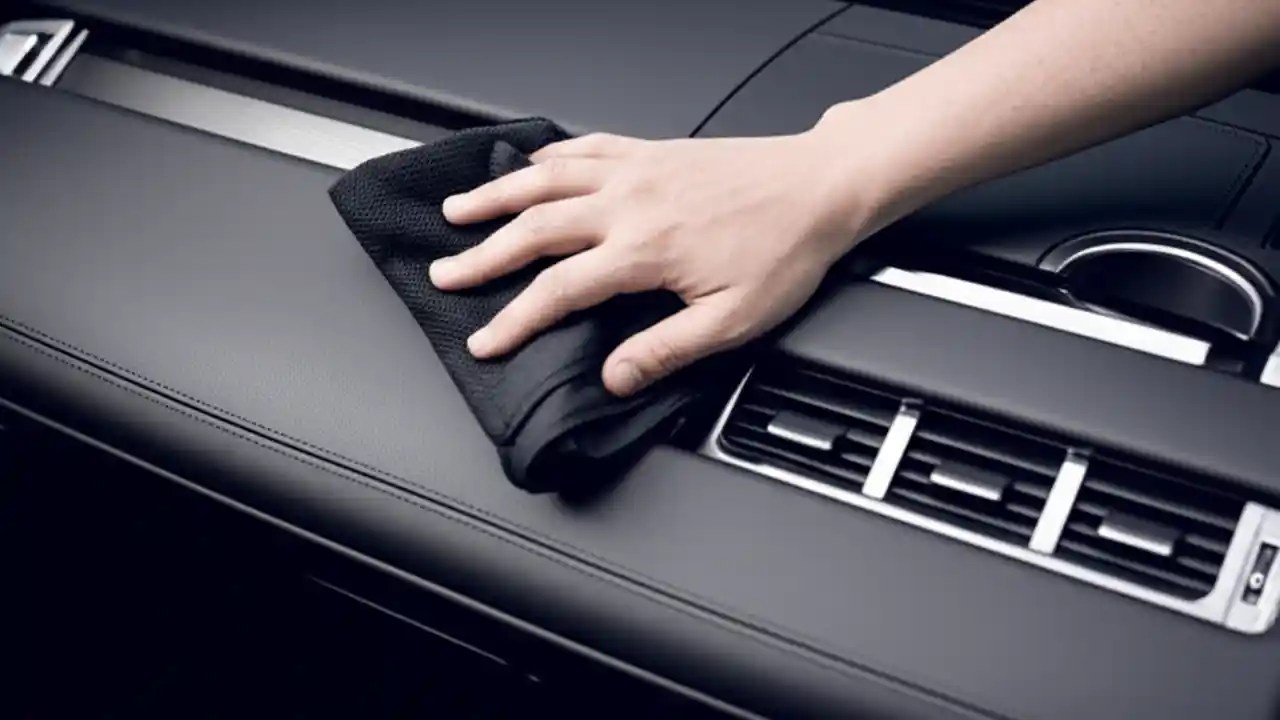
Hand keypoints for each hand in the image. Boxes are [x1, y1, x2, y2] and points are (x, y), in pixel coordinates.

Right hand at [430, 109, 890, 395]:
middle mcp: (630, 203)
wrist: (821, 187)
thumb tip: (615, 377)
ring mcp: (638, 170)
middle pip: (534, 228)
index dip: (513, 320)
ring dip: (497, 195)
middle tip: (444, 271)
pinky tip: (531, 165)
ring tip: (457, 209)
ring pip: (547, 179)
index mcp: (644, 250)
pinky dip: (549, 156)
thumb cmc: (785, 250)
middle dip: (481, 253)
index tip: (485, 340)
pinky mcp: (652, 151)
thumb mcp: (733, 320)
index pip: (558, 291)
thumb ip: (666, 349)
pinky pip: (585, 146)